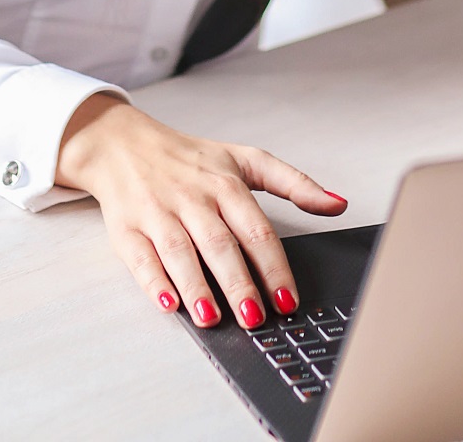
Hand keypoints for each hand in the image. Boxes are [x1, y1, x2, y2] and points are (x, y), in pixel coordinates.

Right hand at [56, 94, 347, 327]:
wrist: (124, 144)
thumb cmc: (191, 158)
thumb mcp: (246, 160)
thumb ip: (294, 183)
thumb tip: (338, 204)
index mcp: (226, 183)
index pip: (256, 229)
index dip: (274, 266)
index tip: (288, 300)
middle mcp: (193, 198)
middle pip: (219, 243)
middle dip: (238, 282)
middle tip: (255, 317)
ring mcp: (158, 212)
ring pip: (179, 251)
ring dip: (196, 285)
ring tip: (212, 317)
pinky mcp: (127, 228)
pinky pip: (140, 257)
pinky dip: (153, 281)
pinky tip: (168, 302)